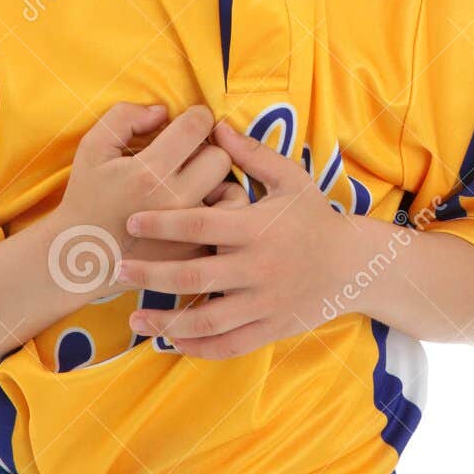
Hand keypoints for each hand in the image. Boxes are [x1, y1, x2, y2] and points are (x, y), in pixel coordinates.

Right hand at [53, 102, 246, 298]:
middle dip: (207, 150)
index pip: (197, 126)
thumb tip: (163, 111)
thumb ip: (125, 117)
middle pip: (220, 158)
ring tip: (196, 184)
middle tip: (189, 157)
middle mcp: (175, 201)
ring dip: (217, 183)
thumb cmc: (86, 198)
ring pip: (232, 193)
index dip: (198, 116)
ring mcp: (189, 232)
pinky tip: (199, 211)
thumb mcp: (93, 148)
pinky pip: (227, 227)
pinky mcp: (196, 254)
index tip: (191, 121)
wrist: (80, 259)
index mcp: (149, 172)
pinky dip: (220, 216)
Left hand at [113, 119, 357, 356]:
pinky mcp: (271, 328)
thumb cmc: (315, 217)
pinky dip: (199, 347)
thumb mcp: (290, 179)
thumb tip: (216, 126)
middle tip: (118, 269)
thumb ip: (251, 155)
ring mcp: (264, 302)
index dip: (161, 223)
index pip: (199, 225)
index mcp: (256, 228)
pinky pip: (230, 344)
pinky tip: (173, 341)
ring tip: (135, 318)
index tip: (131, 221)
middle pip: (193, 275)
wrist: (354, 265)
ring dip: (166, 321)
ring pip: (207, 320)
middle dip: (150, 274)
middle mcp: (257, 267)